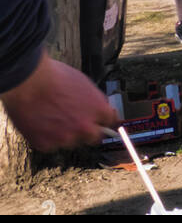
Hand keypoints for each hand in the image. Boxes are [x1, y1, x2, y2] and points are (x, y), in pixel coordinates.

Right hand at [0, 52, 119, 151]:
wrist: (30, 83)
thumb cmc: (55, 77)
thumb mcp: (84, 83)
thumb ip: (94, 100)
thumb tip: (96, 107)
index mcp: (99, 109)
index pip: (111, 121)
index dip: (104, 120)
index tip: (101, 121)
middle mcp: (86, 127)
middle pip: (94, 137)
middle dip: (88, 131)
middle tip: (77, 123)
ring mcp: (66, 138)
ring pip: (71, 141)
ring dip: (65, 134)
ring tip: (52, 117)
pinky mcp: (47, 145)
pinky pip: (51, 144)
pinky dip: (47, 137)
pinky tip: (41, 123)